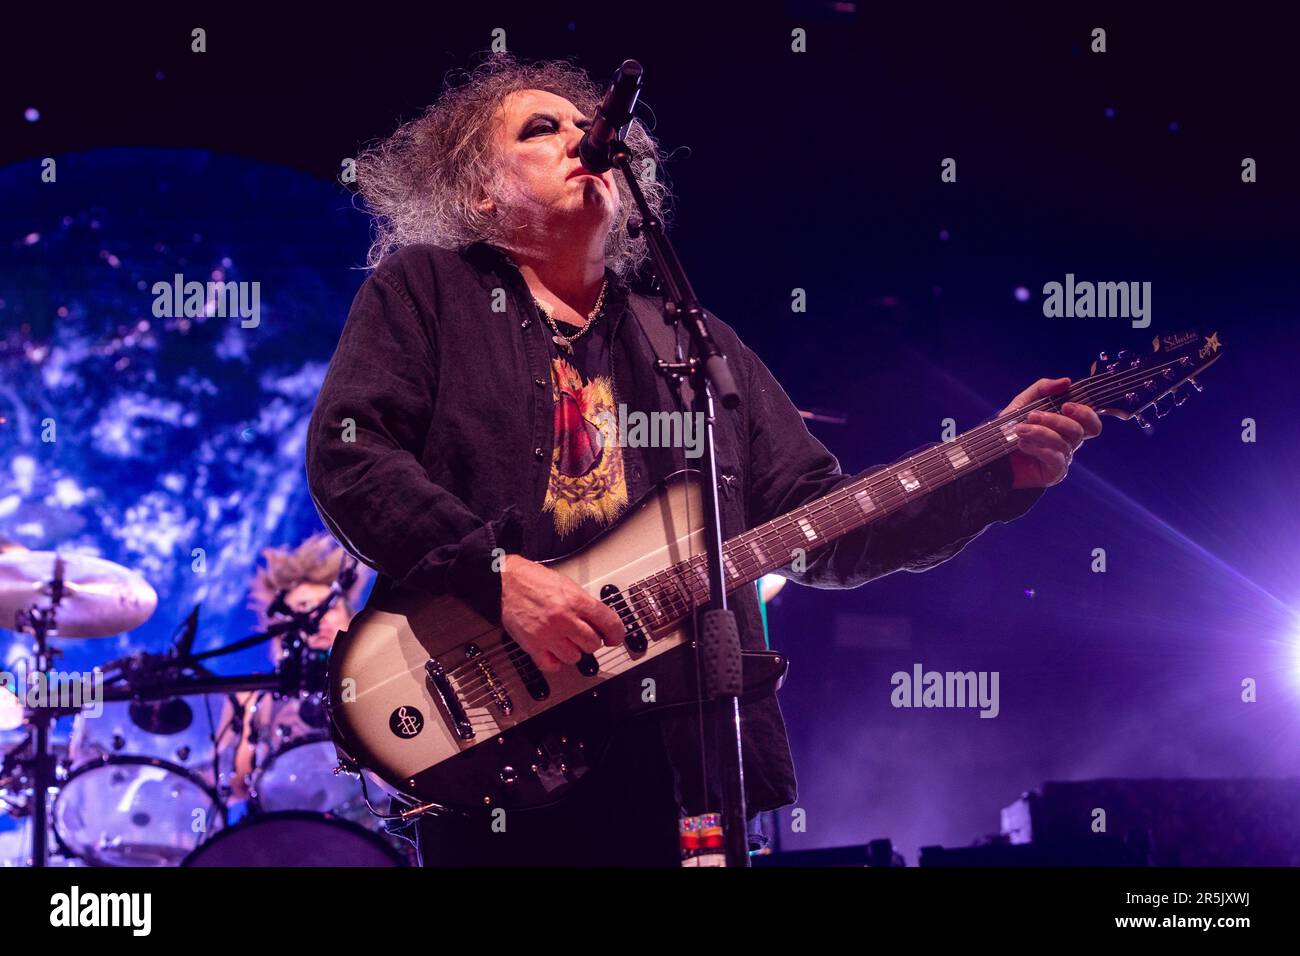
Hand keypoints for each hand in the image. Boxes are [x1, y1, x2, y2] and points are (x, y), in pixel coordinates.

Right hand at [499, 555, 625, 672]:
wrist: (505, 582)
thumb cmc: (534, 581)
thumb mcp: (567, 585)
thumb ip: (584, 604)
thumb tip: (601, 622)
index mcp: (575, 600)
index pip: (609, 622)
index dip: (617, 633)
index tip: (615, 638)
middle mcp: (563, 618)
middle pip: (592, 644)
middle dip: (592, 641)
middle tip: (587, 637)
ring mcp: (547, 634)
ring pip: (574, 658)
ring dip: (573, 652)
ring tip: (566, 641)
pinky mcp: (532, 645)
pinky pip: (552, 665)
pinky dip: (555, 662)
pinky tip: (553, 651)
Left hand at [1000, 377, 1102, 488]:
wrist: (991, 456)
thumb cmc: (1010, 429)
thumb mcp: (1022, 403)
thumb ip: (1043, 389)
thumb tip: (1066, 381)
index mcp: (1067, 425)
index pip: (1091, 422)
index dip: (1085, 413)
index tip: (1065, 405)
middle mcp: (1069, 442)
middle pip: (1079, 430)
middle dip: (1055, 420)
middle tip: (1033, 415)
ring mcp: (1063, 458)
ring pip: (1064, 443)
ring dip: (1040, 433)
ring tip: (1020, 430)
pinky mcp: (1054, 473)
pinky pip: (1056, 459)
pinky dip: (1038, 448)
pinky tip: (1022, 445)